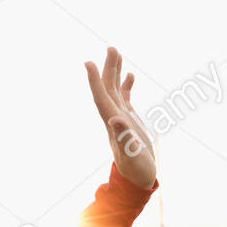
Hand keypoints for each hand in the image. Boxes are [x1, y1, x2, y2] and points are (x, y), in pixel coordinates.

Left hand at [85, 47, 155, 189]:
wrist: (138, 180)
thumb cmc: (137, 171)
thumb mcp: (132, 156)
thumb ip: (124, 137)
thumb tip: (114, 119)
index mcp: (113, 124)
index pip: (101, 98)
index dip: (94, 81)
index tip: (88, 63)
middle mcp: (114, 117)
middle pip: (107, 88)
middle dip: (108, 68)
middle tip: (111, 47)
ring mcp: (121, 117)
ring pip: (115, 89)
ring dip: (115, 71)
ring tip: (115, 52)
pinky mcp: (130, 120)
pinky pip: (126, 98)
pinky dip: (126, 85)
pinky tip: (130, 75)